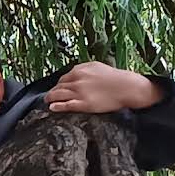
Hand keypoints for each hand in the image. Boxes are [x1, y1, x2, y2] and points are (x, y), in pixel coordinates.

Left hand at [46, 62, 163, 114]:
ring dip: (50, 98)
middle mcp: (77, 80)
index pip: (64, 78)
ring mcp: (79, 92)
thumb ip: (84, 69)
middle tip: (49, 96)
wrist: (127, 87)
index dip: (59, 84)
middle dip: (53, 91)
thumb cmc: (115, 78)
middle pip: (59, 86)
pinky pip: (66, 105)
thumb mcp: (97, 67)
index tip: (57, 88)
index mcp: (80, 70)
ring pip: (59, 95)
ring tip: (47, 102)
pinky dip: (57, 106)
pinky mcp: (83, 104)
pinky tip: (52, 108)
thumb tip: (75, 71)